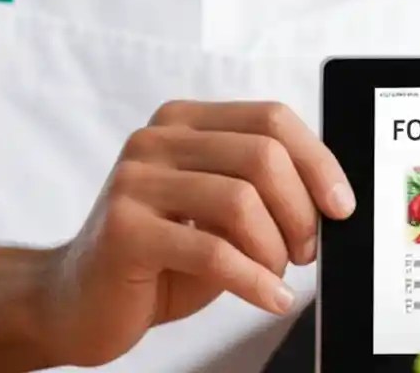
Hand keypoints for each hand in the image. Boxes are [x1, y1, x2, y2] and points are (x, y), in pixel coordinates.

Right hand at [41, 101, 354, 366]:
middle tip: (307, 250)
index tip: (341, 206)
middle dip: (300, 210)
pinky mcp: (125, 230)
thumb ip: (260, 190)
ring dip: (276, 248)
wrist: (79, 302)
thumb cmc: (160, 258)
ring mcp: (134, 181)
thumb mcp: (217, 212)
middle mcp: (155, 140)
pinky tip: (270, 298)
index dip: (317, 161)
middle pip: (262, 154)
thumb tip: (331, 200)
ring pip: (241, 201)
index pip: (270, 118)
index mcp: (182, 122)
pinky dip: (255, 281)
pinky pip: (213, 251)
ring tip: (278, 274)